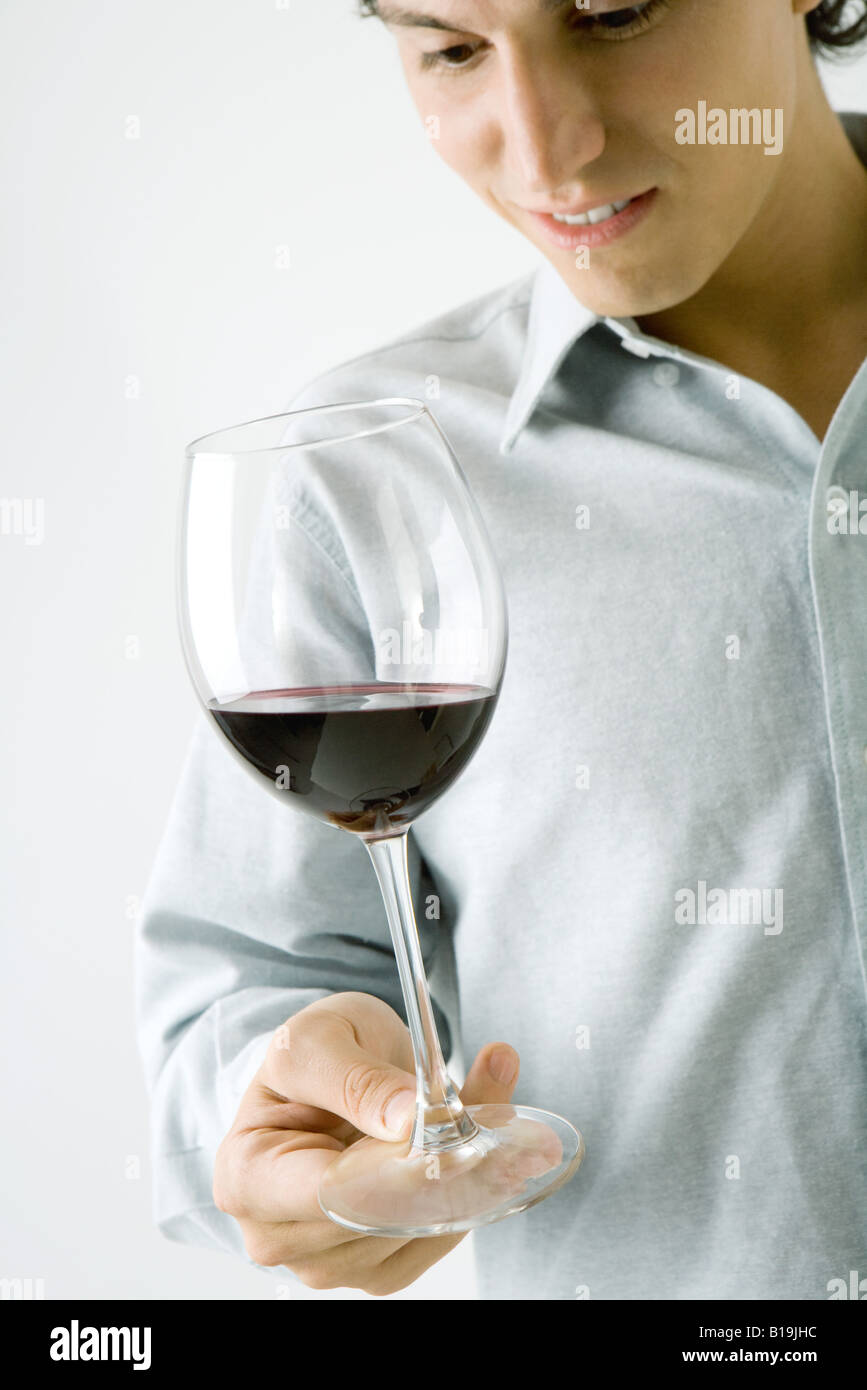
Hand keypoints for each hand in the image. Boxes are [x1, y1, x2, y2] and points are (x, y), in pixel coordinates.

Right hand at [212, 991, 521, 1295]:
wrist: (330, 1072)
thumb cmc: (311, 1055)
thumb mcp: (318, 1039)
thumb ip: (355, 1077)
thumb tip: (406, 1119)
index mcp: (246, 1177)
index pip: (330, 1192)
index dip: (399, 1168)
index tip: (458, 1129)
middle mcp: (278, 1236)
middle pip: (379, 1219)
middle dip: (449, 1169)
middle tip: (511, 1122)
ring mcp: (329, 1261)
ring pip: (419, 1231)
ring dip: (473, 1178)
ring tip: (500, 1117)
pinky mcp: (378, 1265)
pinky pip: (437, 1239)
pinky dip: (472, 1194)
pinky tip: (486, 1149)